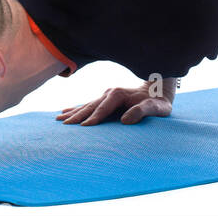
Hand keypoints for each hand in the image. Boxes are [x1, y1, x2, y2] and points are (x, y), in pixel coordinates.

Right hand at [55, 80, 175, 125]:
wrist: (159, 90)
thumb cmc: (158, 102)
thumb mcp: (156, 108)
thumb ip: (142, 111)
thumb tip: (125, 120)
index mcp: (119, 94)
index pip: (103, 108)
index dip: (94, 117)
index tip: (83, 127)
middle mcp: (110, 93)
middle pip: (91, 106)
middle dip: (77, 115)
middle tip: (64, 125)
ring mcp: (107, 96)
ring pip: (86, 105)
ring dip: (73, 112)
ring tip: (58, 119)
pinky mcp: (106, 100)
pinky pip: (89, 105)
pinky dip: (77, 109)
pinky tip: (66, 112)